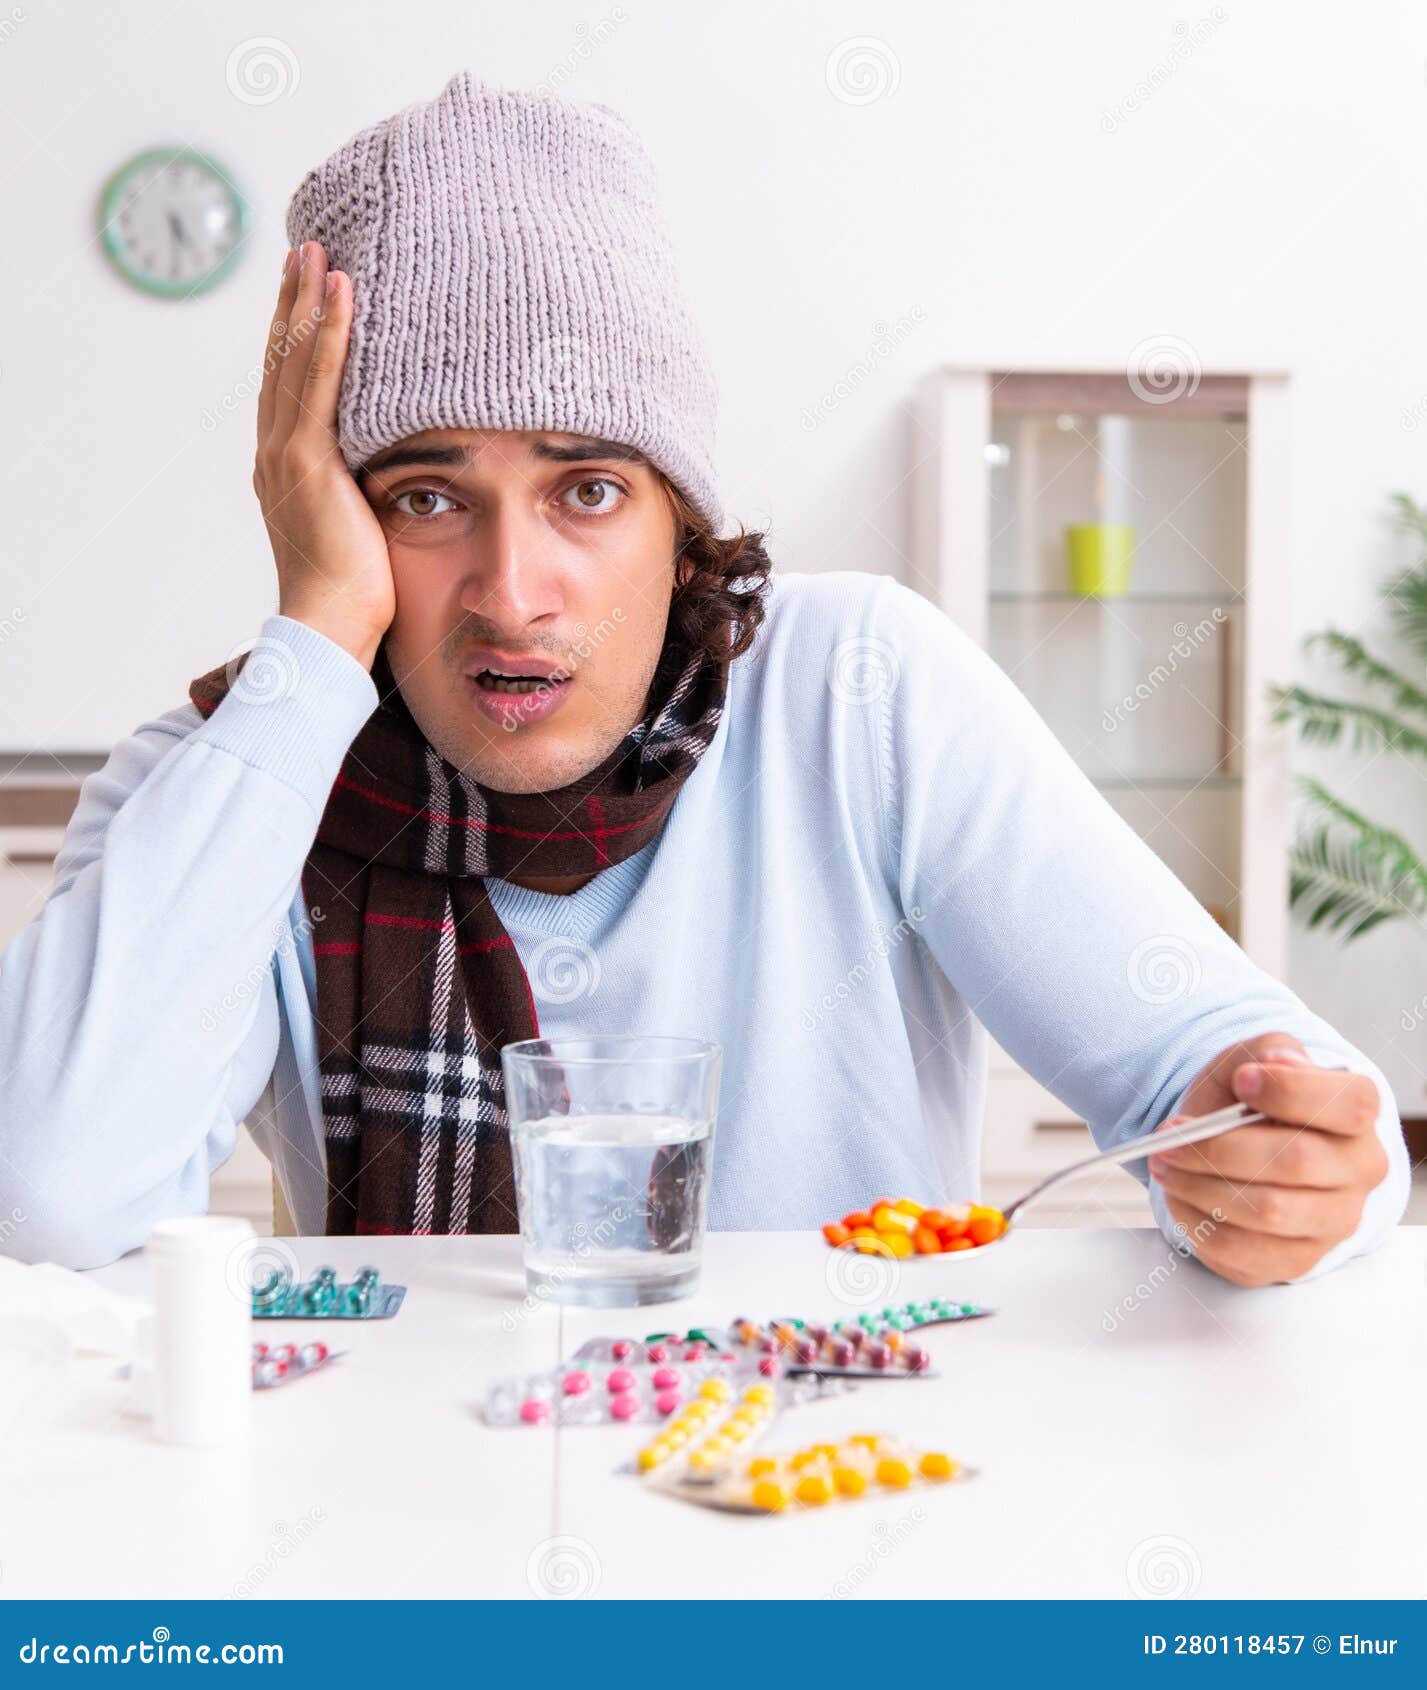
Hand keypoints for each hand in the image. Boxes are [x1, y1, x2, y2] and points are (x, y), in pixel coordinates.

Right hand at [255, 241, 394, 669]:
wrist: (331, 628)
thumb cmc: (356, 592)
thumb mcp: (363, 525)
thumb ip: (370, 489)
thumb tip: (404, 472)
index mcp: (286, 467)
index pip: (289, 385)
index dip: (295, 335)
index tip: (307, 290)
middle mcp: (275, 453)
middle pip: (282, 360)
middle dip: (292, 302)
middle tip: (305, 250)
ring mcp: (286, 455)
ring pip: (294, 360)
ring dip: (306, 302)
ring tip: (318, 253)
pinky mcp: (307, 463)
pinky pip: (319, 383)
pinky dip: (328, 335)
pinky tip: (341, 295)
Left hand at [1148, 1031, 1388, 1286]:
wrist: (1233, 1145)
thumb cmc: (1246, 1100)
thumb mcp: (1253, 1059)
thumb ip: (1268, 1051)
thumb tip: (1277, 1061)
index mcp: (1356, 1115)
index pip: (1348, 1104)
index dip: (1291, 1091)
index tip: (1241, 1080)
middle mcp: (1358, 1172)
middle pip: (1296, 1161)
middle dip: (1219, 1145)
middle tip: (1169, 1133)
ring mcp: (1332, 1222)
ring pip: (1267, 1211)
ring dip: (1200, 1185)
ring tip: (1165, 1162)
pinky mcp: (1295, 1259)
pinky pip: (1243, 1249)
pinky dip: (1197, 1221)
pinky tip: (1178, 1195)